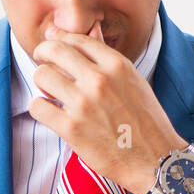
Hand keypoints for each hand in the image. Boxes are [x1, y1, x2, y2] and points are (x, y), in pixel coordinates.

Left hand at [27, 22, 185, 193]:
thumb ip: (108, 62)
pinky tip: (50, 113)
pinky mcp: (70, 128)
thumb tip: (87, 33)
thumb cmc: (145, 122)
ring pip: (41, 75)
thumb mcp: (133, 82)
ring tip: (50, 93)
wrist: (155, 160)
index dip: (60, 40)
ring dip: (41, 83)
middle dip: (42, 53)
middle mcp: (99, 80)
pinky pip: (37, 106)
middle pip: (53, 50)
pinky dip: (40, 108)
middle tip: (42, 63)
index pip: (76, 39)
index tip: (54, 48)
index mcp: (117, 65)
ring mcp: (83, 103)